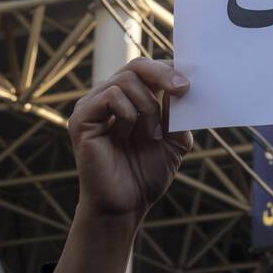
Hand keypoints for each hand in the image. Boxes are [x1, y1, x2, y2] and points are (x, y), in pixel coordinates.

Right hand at [67, 58, 192, 222]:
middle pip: (137, 66)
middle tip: (183, 89)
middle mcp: (109, 96)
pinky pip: (110, 96)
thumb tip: (185, 84)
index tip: (191, 78)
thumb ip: (178, 111)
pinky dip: (128, 113)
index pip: (147, 69)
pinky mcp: (81, 118)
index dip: (168, 68)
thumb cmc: (147, 174)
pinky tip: (127, 134)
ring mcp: (93, 106)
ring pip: (126, 80)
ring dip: (147, 106)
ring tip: (152, 134)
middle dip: (163, 75)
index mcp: (129, 98)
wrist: (126, 207)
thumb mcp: (174, 138)